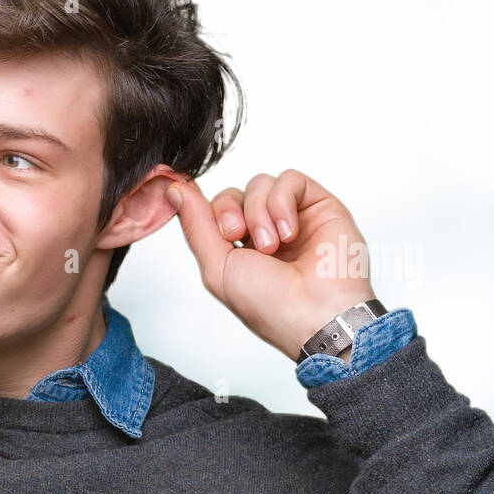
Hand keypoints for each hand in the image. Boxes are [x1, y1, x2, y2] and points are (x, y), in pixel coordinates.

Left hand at [165, 170, 376, 361]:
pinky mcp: (319, 205)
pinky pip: (290, 179)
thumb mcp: (217, 267)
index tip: (225, 236)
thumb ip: (196, 226)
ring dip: (259, 212)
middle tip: (239, 237)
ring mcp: (293, 218)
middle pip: (235, 194)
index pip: (216, 210)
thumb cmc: (270, 304)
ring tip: (272, 245)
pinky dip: (282, 201)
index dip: (214, 213)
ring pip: (261, 183)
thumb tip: (173, 189)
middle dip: (231, 211)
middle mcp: (266, 231)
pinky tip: (289, 232)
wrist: (317, 314)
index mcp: (240, 250)